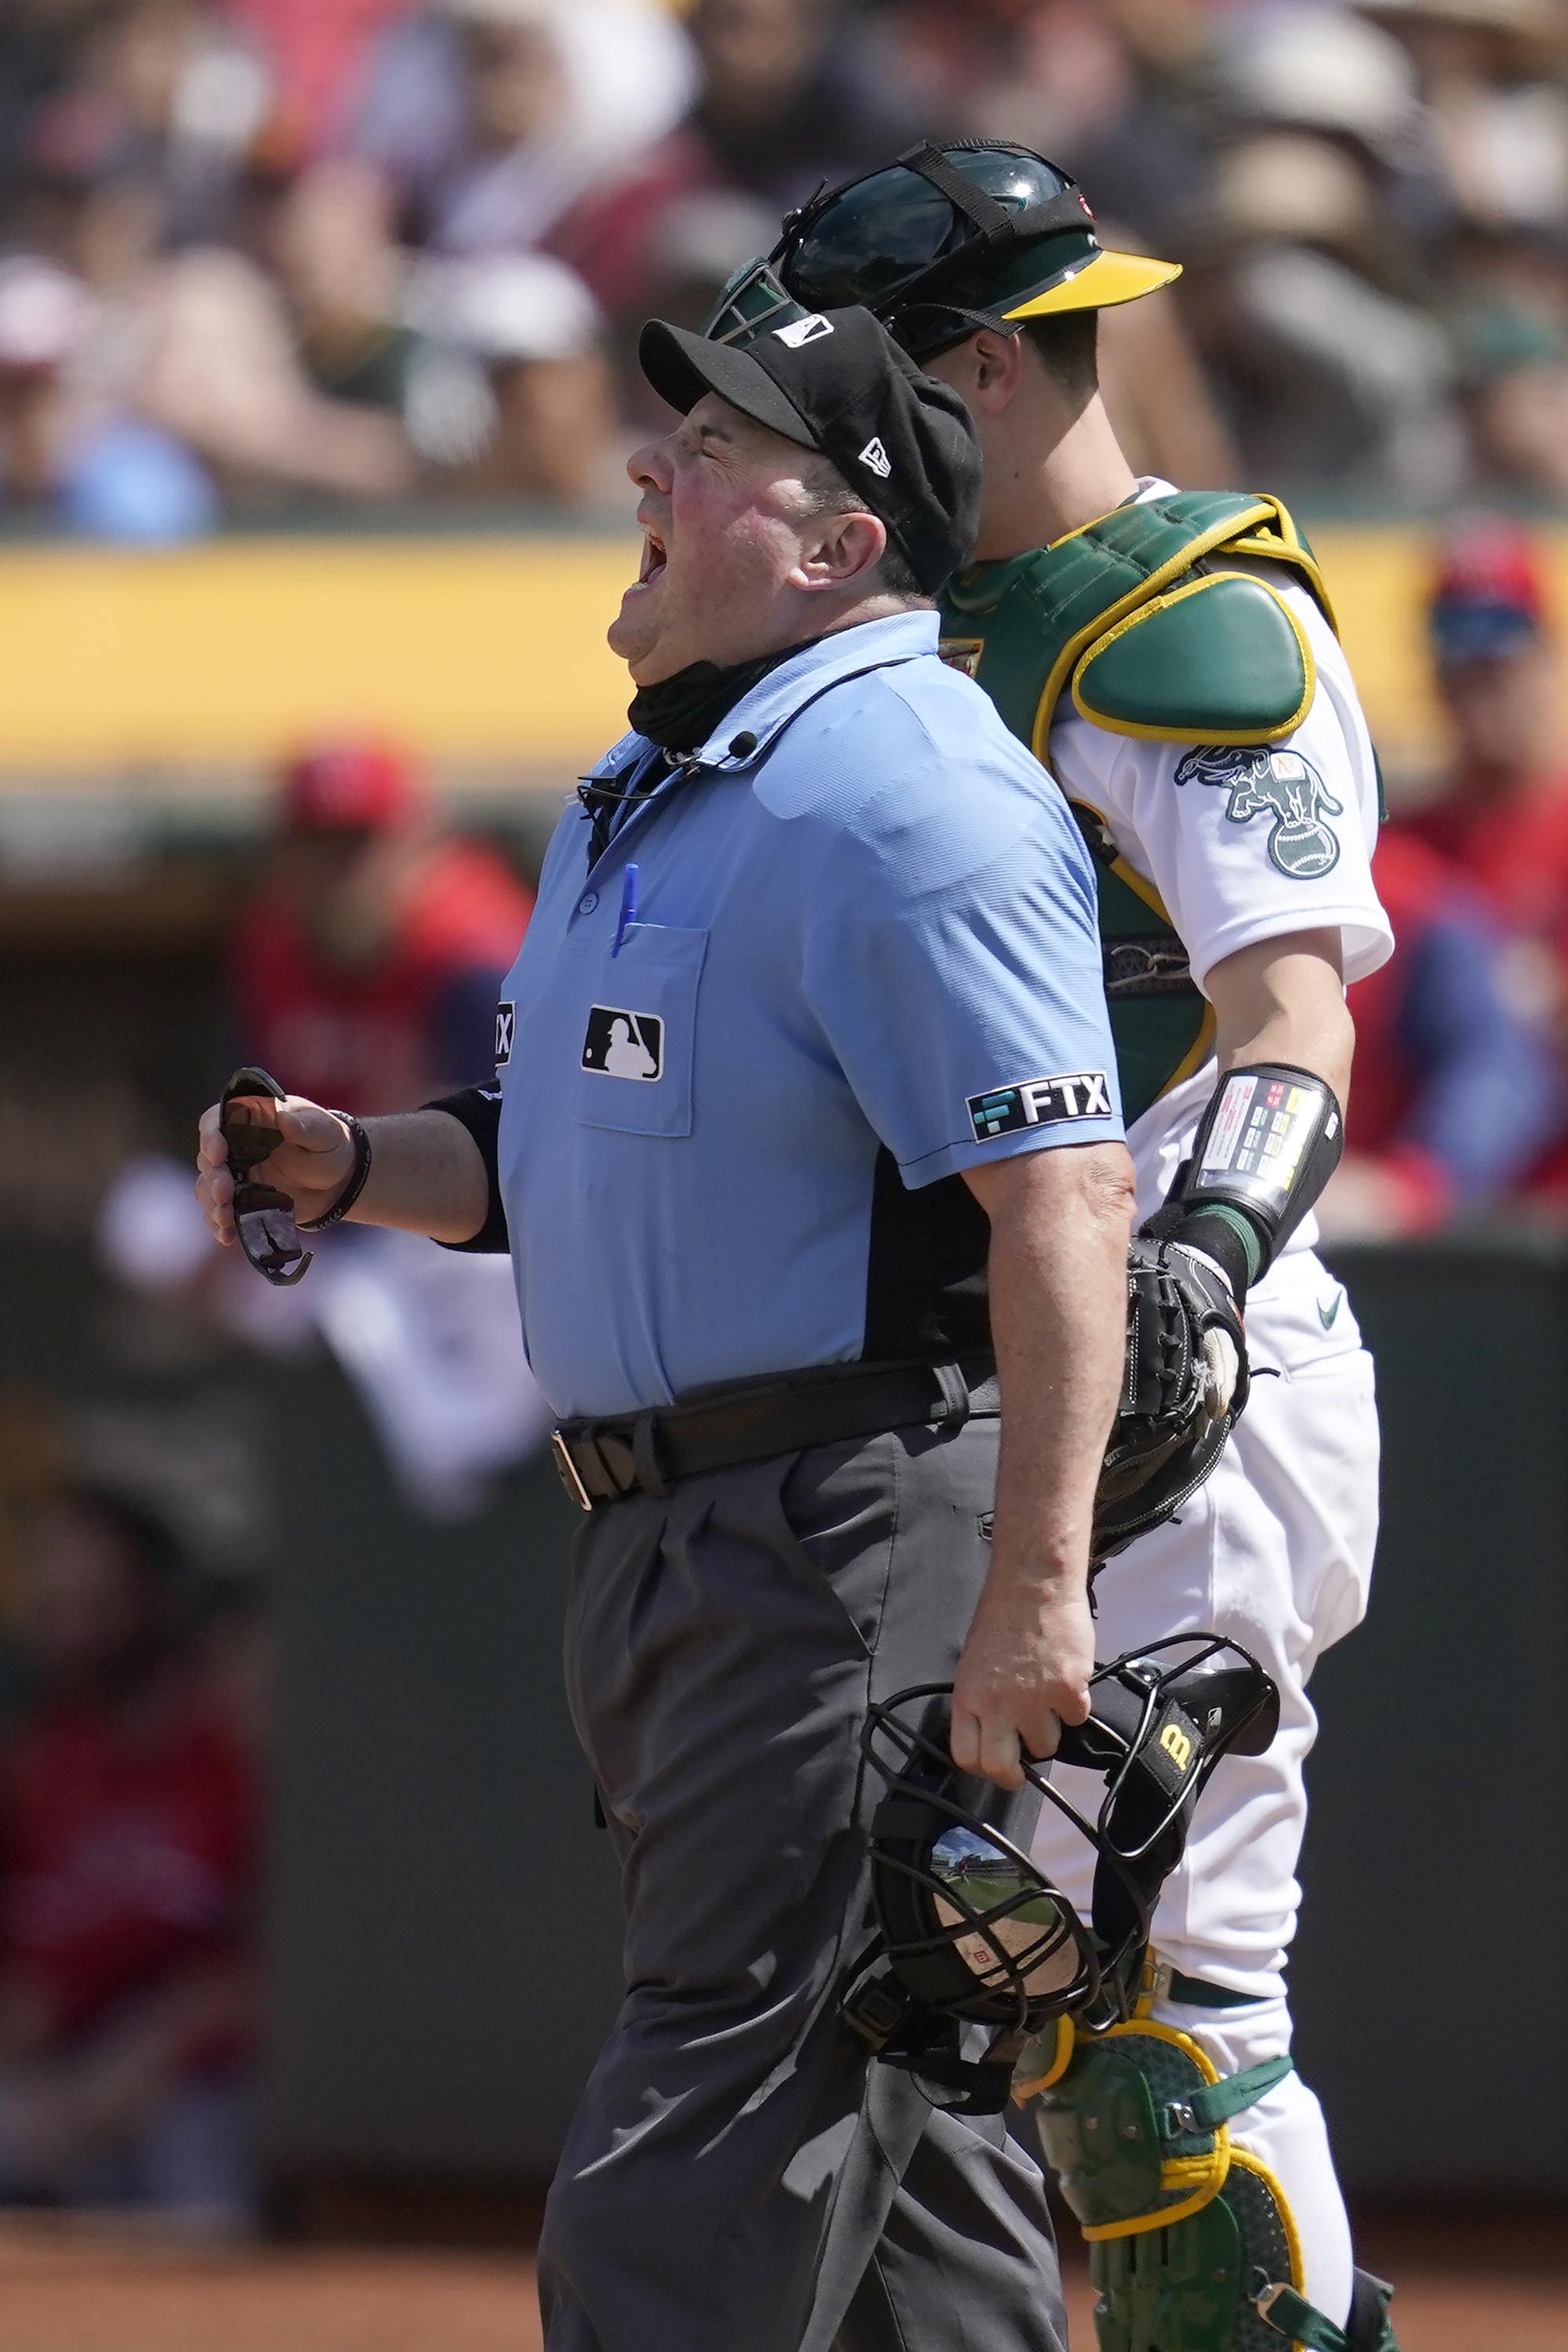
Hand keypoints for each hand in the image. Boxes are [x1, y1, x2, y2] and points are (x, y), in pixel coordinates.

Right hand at [195, 1094, 353, 1246]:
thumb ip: (305, 1126)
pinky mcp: (243, 1201)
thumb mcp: (324, 1132)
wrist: (341, 1181)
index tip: (219, 1154)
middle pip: (208, 1159)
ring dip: (212, 1204)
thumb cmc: (330, 1145)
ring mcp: (237, 1175)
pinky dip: (219, 1225)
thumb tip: (283, 1117)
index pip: (215, 1120)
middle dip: (213, 1178)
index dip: (210, 1136)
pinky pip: (221, 1212)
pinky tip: (227, 1235)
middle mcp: (236, 1146)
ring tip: (225, 1218)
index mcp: (250, 1119)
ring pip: (208, 1188)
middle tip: (225, 1194)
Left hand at [950, 1578, 1094, 1788]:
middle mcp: (997, 1704)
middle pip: (1002, 1768)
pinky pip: (1077, 1718)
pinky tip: (1068, 1679)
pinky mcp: (1069, 1690)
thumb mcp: (973, 1663)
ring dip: (1050, 1728)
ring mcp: (1034, 1700)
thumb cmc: (1000, 1617)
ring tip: (1048, 1697)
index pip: (966, 1757)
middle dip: (1015, 1774)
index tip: (995, 1765)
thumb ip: (980, 1701)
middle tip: (1024, 1763)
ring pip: (1046, 1746)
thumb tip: (993, 1735)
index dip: (983, 1768)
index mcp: (967, 1696)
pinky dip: (1076, 1704)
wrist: (1034, 1584)